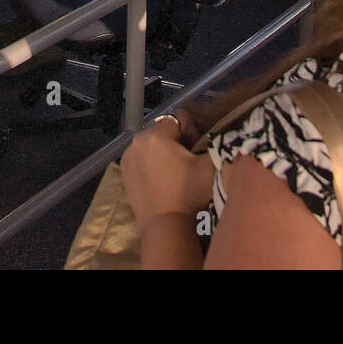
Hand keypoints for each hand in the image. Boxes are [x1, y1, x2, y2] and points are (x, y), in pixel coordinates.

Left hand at [120, 115, 213, 235]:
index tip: (197, 151)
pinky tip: (163, 179)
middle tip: (189, 161)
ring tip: (176, 171)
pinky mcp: (124, 173)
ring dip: (164, 151)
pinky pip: (142, 157)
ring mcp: (127, 158)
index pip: (180, 117)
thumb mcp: (210, 165)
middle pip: (164, 129)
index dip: (193, 131)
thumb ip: (216, 142)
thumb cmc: (189, 193)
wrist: (165, 225)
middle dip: (178, 140)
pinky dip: (152, 163)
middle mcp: (136, 141)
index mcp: (155, 135)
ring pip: (152, 143)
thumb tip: (218, 135)